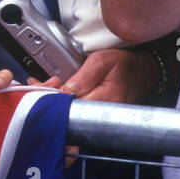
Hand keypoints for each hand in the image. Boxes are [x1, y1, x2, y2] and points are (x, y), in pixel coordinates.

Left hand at [26, 47, 156, 103]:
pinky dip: (62, 105)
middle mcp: (104, 114)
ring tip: (43, 87)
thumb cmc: (126, 64)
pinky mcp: (98, 116)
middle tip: (35, 86)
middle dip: (48, 101)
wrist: (144, 71)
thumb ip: (83, 77)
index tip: (39, 89)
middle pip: (68, 114)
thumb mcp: (102, 61)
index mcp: (106, 100)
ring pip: (71, 115)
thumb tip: (65, 92)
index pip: (72, 107)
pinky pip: (76, 113)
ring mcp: (102, 117)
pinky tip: (53, 95)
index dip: (53, 100)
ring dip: (53, 103)